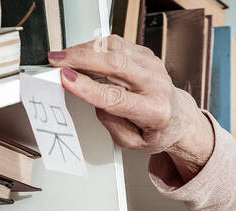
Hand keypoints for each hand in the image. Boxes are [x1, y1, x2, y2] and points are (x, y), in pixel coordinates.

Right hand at [51, 36, 214, 179]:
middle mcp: (156, 85)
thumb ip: (111, 123)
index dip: (87, 87)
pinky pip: (118, 43)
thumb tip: (93, 98)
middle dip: (81, 59)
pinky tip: (83, 52)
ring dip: (85, 49)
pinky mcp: (147, 55)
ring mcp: (153, 66)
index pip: (115, 97)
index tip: (66, 79)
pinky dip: (96, 46)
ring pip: (115, 48)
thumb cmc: (155, 131)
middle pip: (115, 64)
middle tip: (57, 61)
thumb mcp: (132, 142)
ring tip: (65, 56)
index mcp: (154, 111)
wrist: (178, 118)